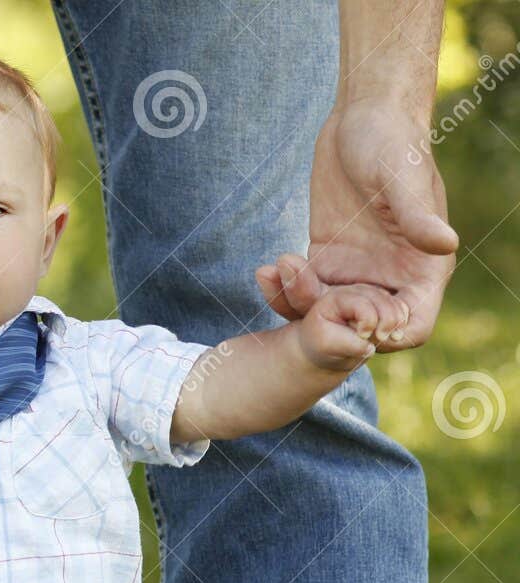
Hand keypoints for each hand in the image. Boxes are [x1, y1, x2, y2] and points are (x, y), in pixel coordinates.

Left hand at [255, 101, 456, 352]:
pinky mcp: (324, 260)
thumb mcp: (402, 178)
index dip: (381, 335)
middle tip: (302, 280)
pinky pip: (302, 294)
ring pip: (324, 318)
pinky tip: (265, 269)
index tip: (346, 313)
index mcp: (421, 269)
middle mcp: (389, 279)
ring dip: (296, 305)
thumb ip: (418, 216)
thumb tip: (446, 244)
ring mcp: (355, 273)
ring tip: (280, 266)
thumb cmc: (392, 141)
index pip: (412, 327)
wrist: (361, 118)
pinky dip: (282, 291)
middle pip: (358, 332)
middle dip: (327, 322)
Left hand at [297, 284, 410, 372]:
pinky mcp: (383, 302)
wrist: (328, 345)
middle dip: (387, 320)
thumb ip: (348, 345)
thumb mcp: (327, 346)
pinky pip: (402, 307)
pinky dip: (403, 320)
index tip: (364, 336)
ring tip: (394, 338)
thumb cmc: (323, 344)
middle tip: (383, 338)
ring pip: (394, 302)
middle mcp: (356, 291)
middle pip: (381, 299)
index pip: (361, 304)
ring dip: (398, 321)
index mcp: (337, 297)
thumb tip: (370, 348)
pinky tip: (398, 334)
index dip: (368, 321)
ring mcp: (371, 295)